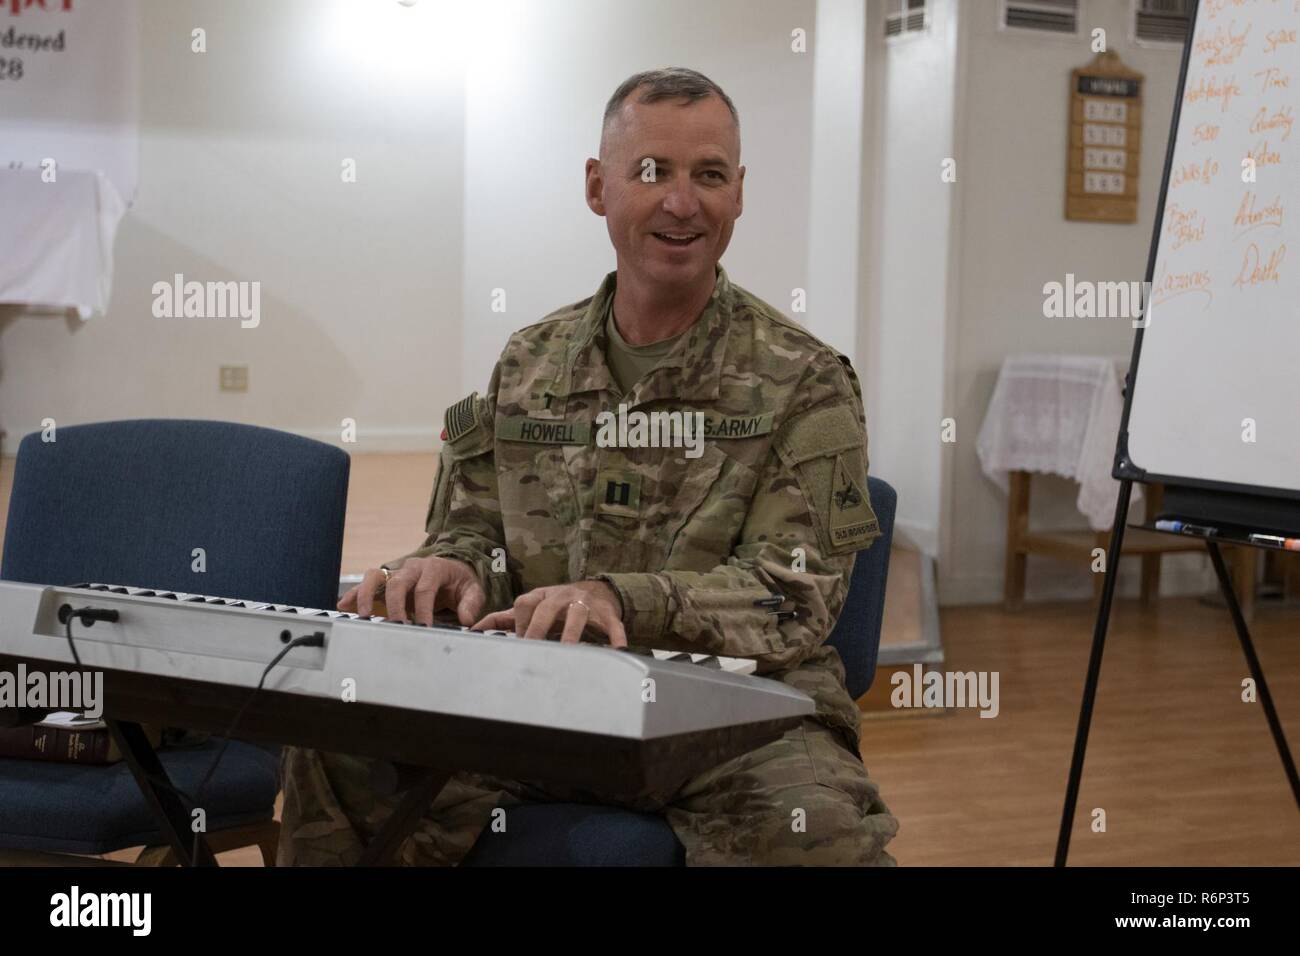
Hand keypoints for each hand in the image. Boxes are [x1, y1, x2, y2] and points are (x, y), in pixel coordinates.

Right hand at [338, 556, 485, 626]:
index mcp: (433, 568)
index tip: (424, 629)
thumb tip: (465, 619)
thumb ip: (471, 603)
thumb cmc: (459, 581)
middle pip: (397, 583)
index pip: (425, 589)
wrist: (451, 568)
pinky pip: (366, 583)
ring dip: (367, 595)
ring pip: (375, 576)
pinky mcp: (385, 581)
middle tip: (396, 627)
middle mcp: (411, 568)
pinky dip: (355, 594)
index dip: (423, 610)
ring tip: (365, 616)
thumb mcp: (472, 589)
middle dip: (395, 607)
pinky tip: (345, 606)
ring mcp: (396, 572)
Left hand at [471, 581, 626, 646]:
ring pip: (578, 615)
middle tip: (533, 650)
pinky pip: (612, 624)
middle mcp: (563, 596)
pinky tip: (616, 650)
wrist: (598, 592)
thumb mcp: (533, 606)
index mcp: (543, 596)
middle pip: (548, 608)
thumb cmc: (558, 605)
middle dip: (539, 628)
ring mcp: (586, 603)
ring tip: (568, 652)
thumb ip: (504, 618)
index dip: (520, 623)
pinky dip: (615, 636)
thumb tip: (473, 630)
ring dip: (572, 633)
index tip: (519, 645)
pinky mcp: (608, 614)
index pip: (525, 603)